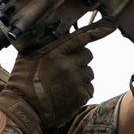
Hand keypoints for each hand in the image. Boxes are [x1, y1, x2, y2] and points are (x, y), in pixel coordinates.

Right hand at [0, 22, 114, 133]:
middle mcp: (68, 65)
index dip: (98, 30)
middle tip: (66, 68)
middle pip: (87, 55)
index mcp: (55, 52)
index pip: (81, 37)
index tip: (111, 24)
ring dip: (81, 76)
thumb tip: (50, 34)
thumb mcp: (27, 57)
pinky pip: (89, 87)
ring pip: (89, 72)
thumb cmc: (22, 82)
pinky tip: (68, 93)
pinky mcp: (80, 95)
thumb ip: (41, 45)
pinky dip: (81, 90)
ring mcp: (76, 81)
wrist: (24, 109)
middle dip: (79, 60)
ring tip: (64, 84)